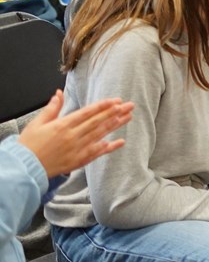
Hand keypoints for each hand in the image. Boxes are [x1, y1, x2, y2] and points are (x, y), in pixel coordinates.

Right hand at [16, 92, 131, 177]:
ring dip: (115, 125)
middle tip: (129, 105)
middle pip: (97, 122)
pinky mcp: (78, 161)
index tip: (116, 100)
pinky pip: (97, 152)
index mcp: (62, 125)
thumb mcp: (37, 123)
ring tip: (128, 117)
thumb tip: (59, 93)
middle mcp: (72, 137)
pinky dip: (109, 147)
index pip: (87, 113)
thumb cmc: (29, 145)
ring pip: (100, 135)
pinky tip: (120, 141)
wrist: (25, 168)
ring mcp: (77, 149)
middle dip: (115, 112)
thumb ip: (51, 108)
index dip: (103, 106)